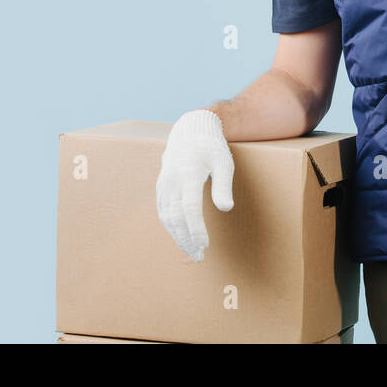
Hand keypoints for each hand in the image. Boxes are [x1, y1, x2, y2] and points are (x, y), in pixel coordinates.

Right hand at [155, 109, 234, 260]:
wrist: (190, 130)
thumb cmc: (212, 147)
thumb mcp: (224, 162)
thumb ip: (224, 185)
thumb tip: (225, 208)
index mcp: (188, 173)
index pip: (189, 208)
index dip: (196, 229)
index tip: (205, 245)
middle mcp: (172, 180)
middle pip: (176, 217)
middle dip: (186, 239)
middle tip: (199, 256)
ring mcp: (164, 183)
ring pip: (166, 216)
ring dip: (177, 236)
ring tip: (191, 250)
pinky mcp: (161, 186)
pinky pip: (162, 210)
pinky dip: (170, 226)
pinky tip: (180, 236)